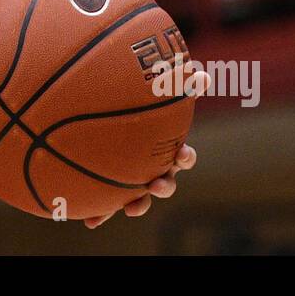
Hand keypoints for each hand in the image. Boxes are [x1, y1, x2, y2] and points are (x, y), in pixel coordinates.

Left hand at [84, 66, 210, 227]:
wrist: (102, 129)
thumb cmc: (135, 111)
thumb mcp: (152, 98)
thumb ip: (173, 86)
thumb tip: (202, 73)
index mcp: (165, 149)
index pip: (184, 156)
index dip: (185, 157)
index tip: (181, 153)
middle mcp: (155, 169)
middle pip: (167, 182)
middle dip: (165, 186)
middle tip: (157, 183)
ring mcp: (134, 182)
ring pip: (142, 198)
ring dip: (140, 204)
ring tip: (132, 207)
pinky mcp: (114, 193)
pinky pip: (109, 205)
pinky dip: (102, 214)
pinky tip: (91, 222)